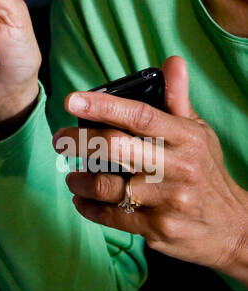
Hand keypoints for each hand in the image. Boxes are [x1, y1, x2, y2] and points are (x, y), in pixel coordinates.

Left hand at [56, 56, 247, 281]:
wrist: (233, 228)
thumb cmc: (207, 173)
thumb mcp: (199, 133)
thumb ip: (178, 99)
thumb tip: (173, 61)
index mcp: (186, 138)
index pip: (140, 115)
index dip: (103, 105)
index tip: (72, 100)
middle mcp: (178, 168)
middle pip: (115, 147)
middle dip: (79, 141)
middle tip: (60, 139)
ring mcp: (168, 201)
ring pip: (107, 185)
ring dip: (79, 179)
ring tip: (72, 175)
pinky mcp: (159, 229)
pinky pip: (112, 216)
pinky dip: (89, 207)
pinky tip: (82, 200)